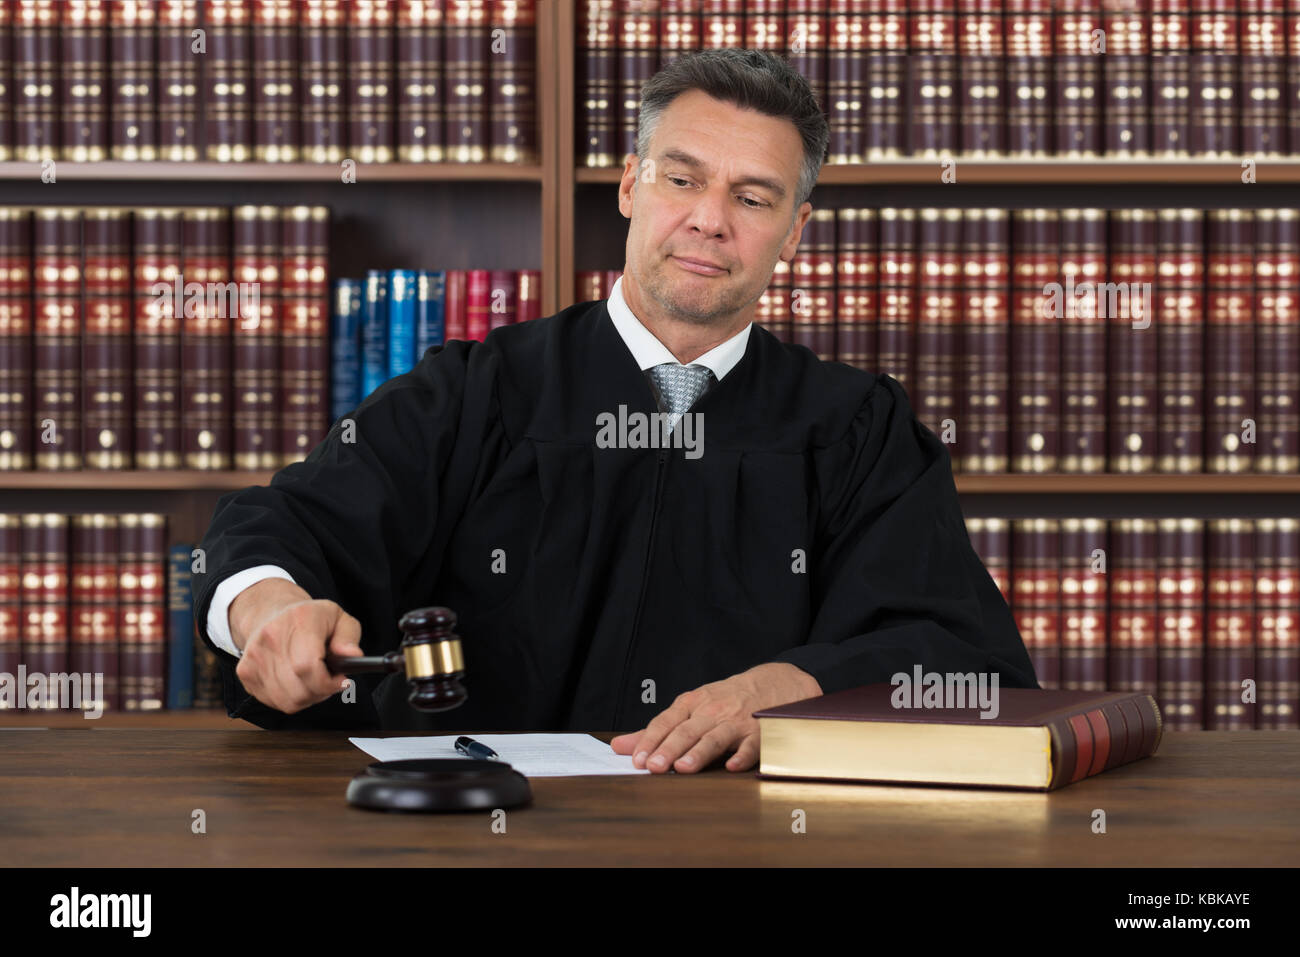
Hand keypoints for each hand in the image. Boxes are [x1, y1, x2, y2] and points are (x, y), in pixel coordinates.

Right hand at [230, 580, 363, 714]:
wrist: (271, 613)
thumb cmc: (310, 619)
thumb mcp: (339, 618)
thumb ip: (349, 637)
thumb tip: (353, 656)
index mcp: (298, 620)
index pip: (307, 666)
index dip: (327, 682)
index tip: (342, 681)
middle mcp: (271, 637)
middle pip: (298, 688)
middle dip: (321, 692)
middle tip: (330, 682)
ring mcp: (254, 656)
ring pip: (287, 700)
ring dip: (307, 698)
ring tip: (314, 681)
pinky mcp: (245, 673)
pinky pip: (274, 702)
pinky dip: (291, 699)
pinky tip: (298, 682)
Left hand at [610, 662, 821, 773]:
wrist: (773, 683)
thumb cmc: (725, 699)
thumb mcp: (691, 707)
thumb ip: (655, 730)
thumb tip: (619, 747)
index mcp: (692, 704)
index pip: (666, 722)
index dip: (650, 740)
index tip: (636, 759)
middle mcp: (712, 711)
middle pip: (687, 730)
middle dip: (669, 748)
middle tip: (654, 767)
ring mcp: (737, 722)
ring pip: (715, 737)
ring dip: (699, 752)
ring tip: (683, 768)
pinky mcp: (760, 733)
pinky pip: (751, 746)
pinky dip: (742, 756)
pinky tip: (732, 767)